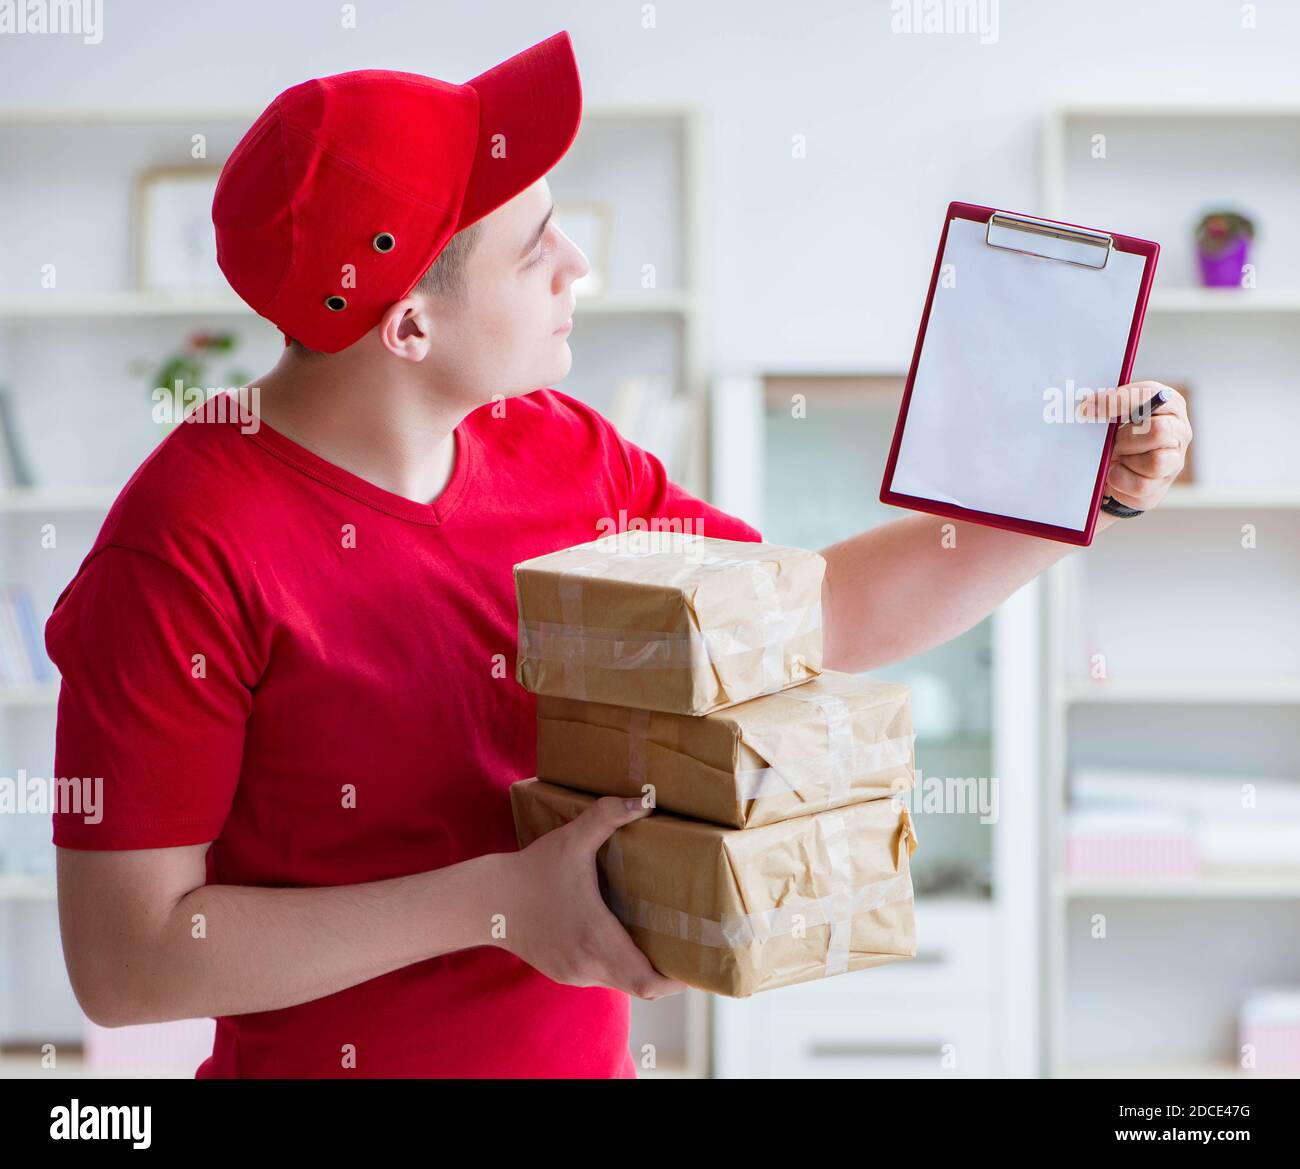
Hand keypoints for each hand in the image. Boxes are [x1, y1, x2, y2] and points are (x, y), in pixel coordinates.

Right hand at [493, 795, 688, 999]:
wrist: (486, 900)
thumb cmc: (532, 871)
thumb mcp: (571, 840)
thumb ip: (607, 817)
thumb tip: (644, 800)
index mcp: (596, 940)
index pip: (646, 982)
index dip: (675, 980)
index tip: (695, 965)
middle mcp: (587, 966)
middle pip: (639, 985)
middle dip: (665, 972)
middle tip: (685, 949)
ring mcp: (573, 973)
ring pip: (619, 981)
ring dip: (639, 967)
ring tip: (660, 941)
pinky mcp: (561, 972)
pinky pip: (600, 976)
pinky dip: (617, 964)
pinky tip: (622, 938)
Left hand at [1081, 380, 1191, 514]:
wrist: (1120, 467)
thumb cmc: (1121, 433)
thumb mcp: (1117, 413)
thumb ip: (1108, 404)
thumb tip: (1088, 405)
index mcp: (1170, 405)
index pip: (1152, 394)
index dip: (1120, 400)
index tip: (1091, 404)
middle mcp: (1179, 431)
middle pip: (1159, 431)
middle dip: (1126, 437)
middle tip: (1113, 440)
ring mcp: (1175, 461)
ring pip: (1155, 462)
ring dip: (1126, 459)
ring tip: (1117, 455)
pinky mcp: (1161, 485)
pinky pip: (1140, 485)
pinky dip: (1120, 478)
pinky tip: (1115, 471)